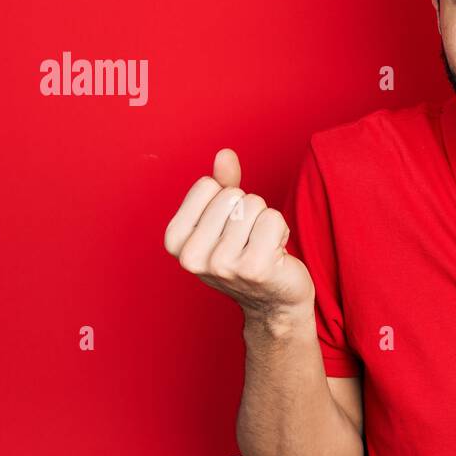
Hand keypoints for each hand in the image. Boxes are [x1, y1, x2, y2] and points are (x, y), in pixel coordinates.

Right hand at [163, 148, 315, 322]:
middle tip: (248, 240)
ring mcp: (222, 265)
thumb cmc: (247, 254)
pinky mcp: (254, 268)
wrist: (273, 301)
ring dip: (265, 222)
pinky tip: (274, 254)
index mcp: (175, 241)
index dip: (227, 200)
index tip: (229, 229)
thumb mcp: (226, 218)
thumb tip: (225, 154)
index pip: (208, 186)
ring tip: (261, 247)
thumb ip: (223, 184)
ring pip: (254, 205)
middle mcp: (192, 257)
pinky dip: (280, 231)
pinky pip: (273, 219)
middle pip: (232, 195)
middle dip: (248, 211)